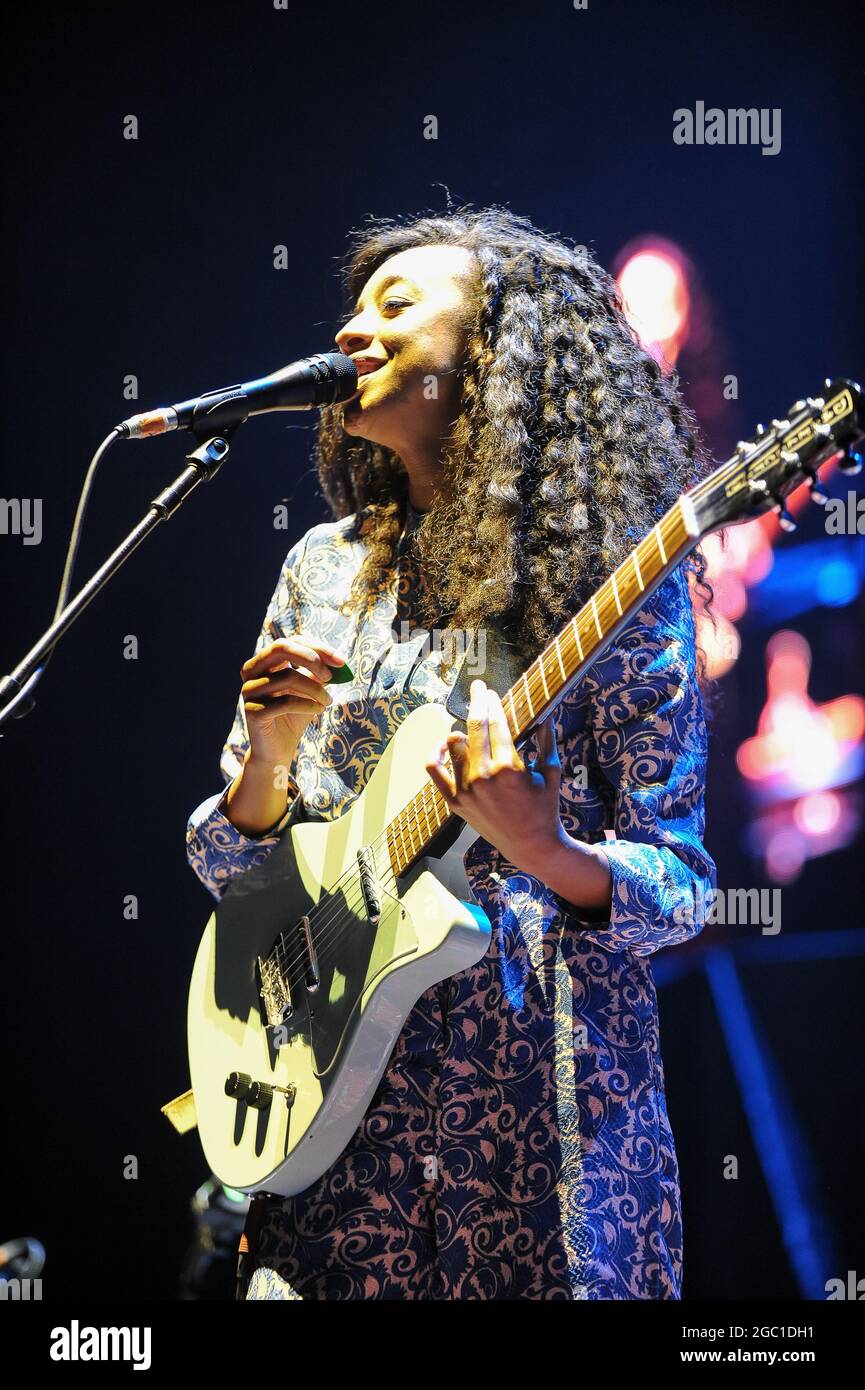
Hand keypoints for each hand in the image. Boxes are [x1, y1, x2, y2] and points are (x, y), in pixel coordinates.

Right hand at [239, 635, 347, 767]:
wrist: (278, 750)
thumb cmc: (295, 716)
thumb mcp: (310, 690)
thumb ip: (320, 674)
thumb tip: (340, 663)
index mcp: (264, 662)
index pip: (291, 642)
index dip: (317, 648)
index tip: (342, 662)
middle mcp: (252, 672)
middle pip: (280, 648)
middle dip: (311, 658)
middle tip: (331, 676)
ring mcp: (249, 691)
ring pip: (288, 677)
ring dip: (316, 689)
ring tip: (327, 701)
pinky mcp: (252, 711)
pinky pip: (286, 702)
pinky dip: (308, 705)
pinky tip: (318, 711)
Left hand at [425, 678, 563, 875]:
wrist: (531, 846)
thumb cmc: (545, 808)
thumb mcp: (552, 772)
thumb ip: (546, 740)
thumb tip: (546, 713)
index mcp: (508, 767)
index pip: (495, 723)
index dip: (492, 702)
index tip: (489, 691)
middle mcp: (483, 777)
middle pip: (474, 727)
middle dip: (477, 702)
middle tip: (478, 689)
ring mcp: (465, 790)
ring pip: (454, 745)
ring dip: (462, 729)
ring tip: (471, 723)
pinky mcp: (455, 801)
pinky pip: (435, 770)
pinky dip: (436, 753)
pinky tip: (446, 743)